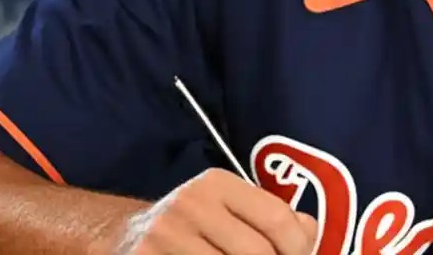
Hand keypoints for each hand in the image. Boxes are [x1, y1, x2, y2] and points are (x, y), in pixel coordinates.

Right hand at [111, 168, 318, 253]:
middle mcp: (191, 204)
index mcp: (217, 184)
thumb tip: (310, 232)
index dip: (299, 248)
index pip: (276, 218)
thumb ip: (270, 215)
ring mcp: (167, 237)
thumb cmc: (191, 225)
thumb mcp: (227, 206)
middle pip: (257, 253)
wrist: (122, 238)